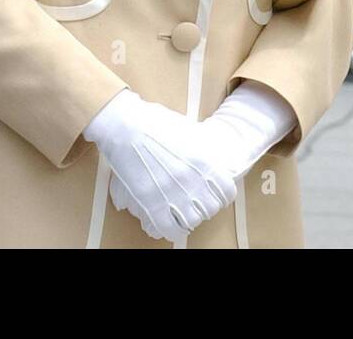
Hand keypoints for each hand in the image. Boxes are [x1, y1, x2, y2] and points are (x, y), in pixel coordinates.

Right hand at [83, 89, 236, 243]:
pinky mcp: (150, 202)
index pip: (226, 192)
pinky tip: (172, 226)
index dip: (222, 196)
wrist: (125, 125)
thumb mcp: (190, 131)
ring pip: (192, 221)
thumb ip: (204, 148)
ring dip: (190, 219)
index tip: (216, 195)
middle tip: (197, 203)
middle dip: (206, 207)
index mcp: (203, 161)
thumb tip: (212, 155)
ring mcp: (171, 193)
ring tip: (184, 214)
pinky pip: (169, 229)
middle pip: (211, 208)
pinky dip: (173, 231)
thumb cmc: (155, 122)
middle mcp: (191, 180)